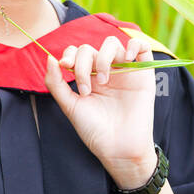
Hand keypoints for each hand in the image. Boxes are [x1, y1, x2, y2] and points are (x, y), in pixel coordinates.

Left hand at [43, 34, 157, 187]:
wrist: (119, 149)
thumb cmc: (94, 131)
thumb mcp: (70, 106)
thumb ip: (56, 83)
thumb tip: (50, 58)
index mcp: (88, 77)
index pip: (77, 53)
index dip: (69, 54)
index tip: (65, 66)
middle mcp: (106, 72)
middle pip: (90, 49)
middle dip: (82, 64)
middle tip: (85, 89)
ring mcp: (124, 72)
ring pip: (112, 44)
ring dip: (102, 58)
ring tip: (103, 80)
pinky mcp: (144, 74)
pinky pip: (142, 47)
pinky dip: (134, 45)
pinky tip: (127, 58)